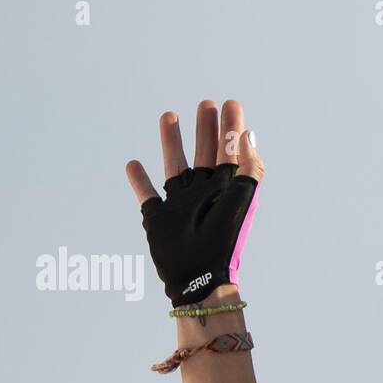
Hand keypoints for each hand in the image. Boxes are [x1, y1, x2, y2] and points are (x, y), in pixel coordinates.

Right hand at [125, 100, 266, 304]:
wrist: (199, 279)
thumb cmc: (222, 243)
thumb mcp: (240, 201)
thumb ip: (248, 169)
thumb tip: (249, 134)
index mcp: (225, 190)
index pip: (231, 152)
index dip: (233, 128)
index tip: (231, 104)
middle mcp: (203, 194)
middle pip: (205, 154)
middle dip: (206, 129)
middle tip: (206, 104)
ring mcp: (180, 205)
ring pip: (175, 166)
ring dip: (172, 142)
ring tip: (169, 115)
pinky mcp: (158, 219)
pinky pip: (146, 195)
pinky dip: (139, 180)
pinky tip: (133, 164)